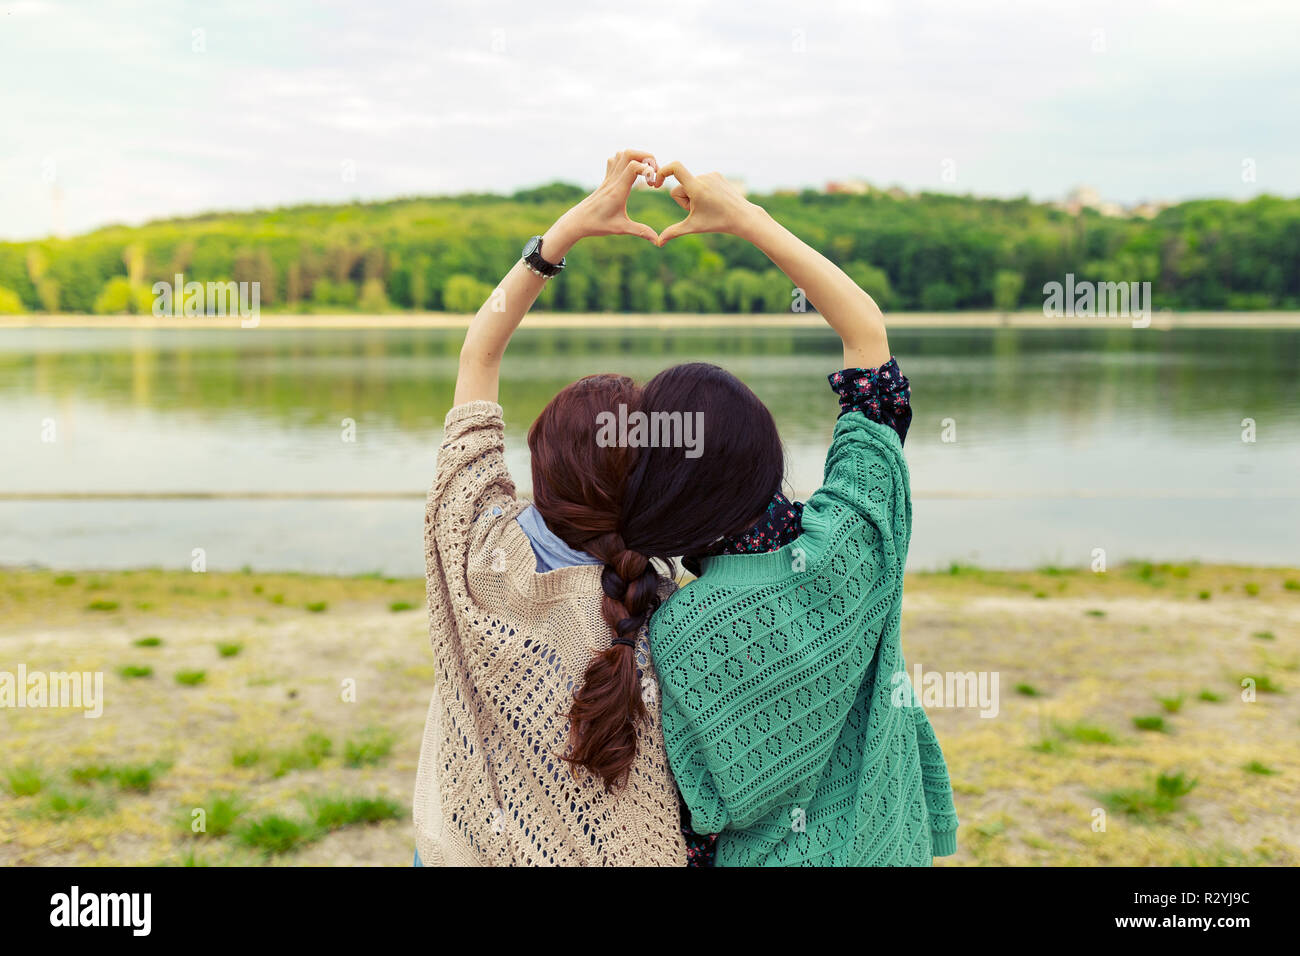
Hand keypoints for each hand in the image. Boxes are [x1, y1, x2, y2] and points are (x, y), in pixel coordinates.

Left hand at [542, 149, 660, 257]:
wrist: (577, 221)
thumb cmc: (598, 225)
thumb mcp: (621, 229)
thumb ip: (641, 232)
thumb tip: (658, 241)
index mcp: (618, 190)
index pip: (633, 167)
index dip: (648, 169)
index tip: (653, 184)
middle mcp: (613, 180)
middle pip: (629, 153)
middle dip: (646, 158)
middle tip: (654, 173)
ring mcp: (608, 178)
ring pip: (622, 154)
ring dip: (636, 157)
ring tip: (645, 172)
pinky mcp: (606, 179)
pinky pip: (615, 160)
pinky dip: (626, 160)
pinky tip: (632, 174)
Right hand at [652, 161, 763, 244]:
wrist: (742, 217)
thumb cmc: (717, 223)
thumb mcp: (693, 227)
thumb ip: (673, 232)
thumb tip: (658, 243)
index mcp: (696, 187)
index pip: (675, 168)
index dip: (663, 172)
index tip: (657, 182)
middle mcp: (703, 177)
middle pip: (681, 186)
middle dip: (685, 199)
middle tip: (699, 210)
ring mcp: (711, 175)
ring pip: (691, 184)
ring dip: (694, 196)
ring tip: (709, 206)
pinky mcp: (717, 175)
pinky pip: (701, 181)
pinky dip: (703, 191)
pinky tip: (714, 200)